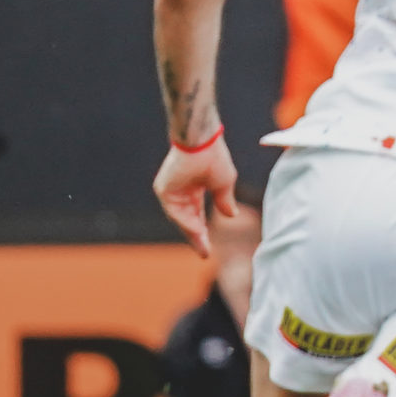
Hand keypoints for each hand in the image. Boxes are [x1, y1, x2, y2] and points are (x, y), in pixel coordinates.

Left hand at [153, 133, 236, 256]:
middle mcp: (180, 192)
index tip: (209, 248)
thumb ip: (224, 201)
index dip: (204, 231)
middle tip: (205, 253)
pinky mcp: (164, 190)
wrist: (202, 142)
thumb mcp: (224, 183)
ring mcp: (171, 191)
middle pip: (188, 221)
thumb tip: (231, 216)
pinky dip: (186, 222)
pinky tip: (197, 231)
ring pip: (181, 219)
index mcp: (193, 189)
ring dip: (192, 233)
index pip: (196, 216)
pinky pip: (175, 212)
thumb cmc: (214, 157)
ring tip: (203, 247)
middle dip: (197, 237)